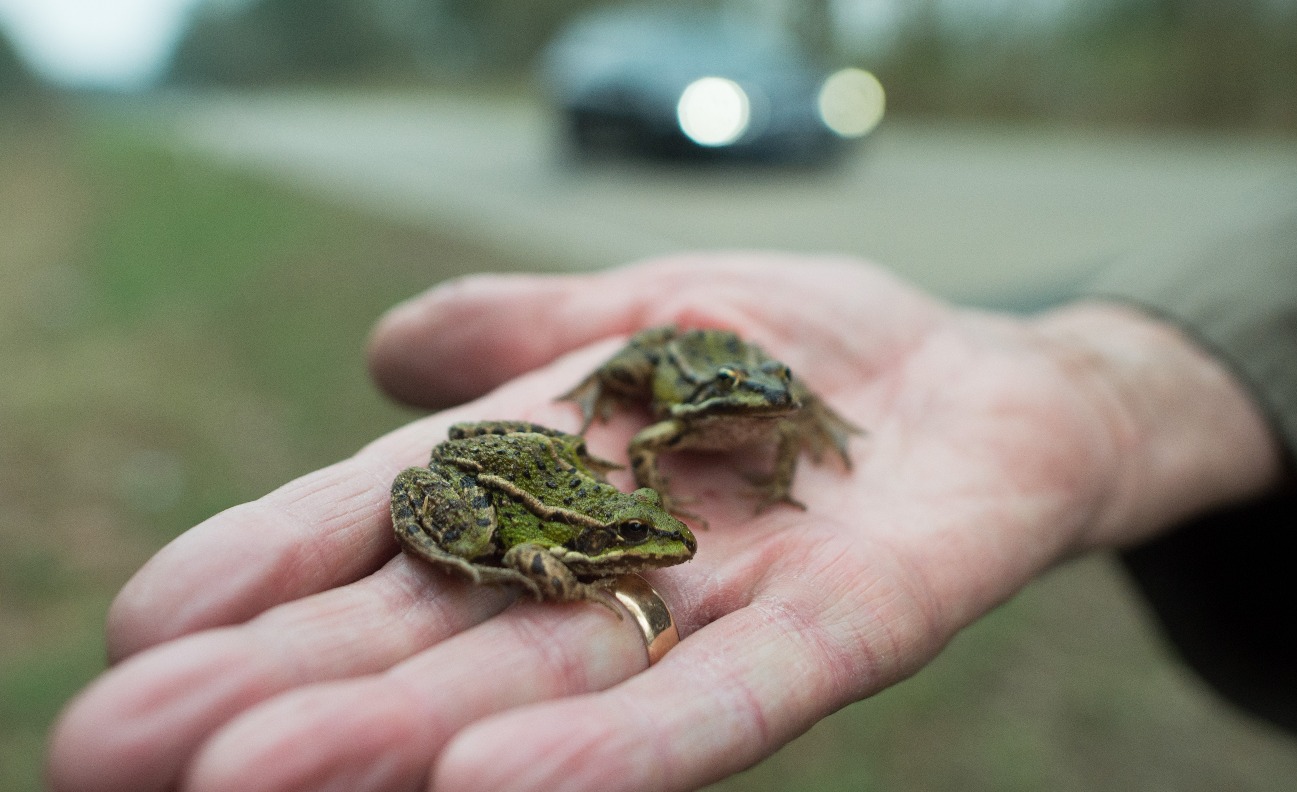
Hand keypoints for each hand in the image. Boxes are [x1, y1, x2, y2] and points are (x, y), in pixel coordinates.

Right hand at [47, 254, 1280, 791]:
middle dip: (282, 688)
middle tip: (110, 754)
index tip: (139, 627)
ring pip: (546, 679)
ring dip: (402, 736)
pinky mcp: (849, 628)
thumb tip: (387, 347)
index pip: (392, 523)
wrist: (989, 389)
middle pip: (432, 631)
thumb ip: (527, 323)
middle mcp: (614, 566)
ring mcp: (723, 606)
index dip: (269, 569)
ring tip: (255, 785)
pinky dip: (620, 747)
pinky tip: (497, 784)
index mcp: (557, 475)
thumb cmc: (805, 352)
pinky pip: (730, 697)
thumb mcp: (653, 301)